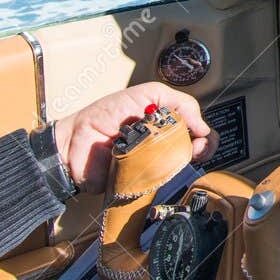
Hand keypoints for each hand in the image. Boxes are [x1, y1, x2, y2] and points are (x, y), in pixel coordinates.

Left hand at [52, 83, 216, 192]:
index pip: (199, 129)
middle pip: (197, 150)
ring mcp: (155, 165)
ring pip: (183, 169)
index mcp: (167, 122)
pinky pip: (162, 185)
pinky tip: (164, 173)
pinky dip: (166, 181)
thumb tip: (203, 127)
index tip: (200, 137)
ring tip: (176, 156)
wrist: (74, 142)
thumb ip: (178, 102)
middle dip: (201, 148)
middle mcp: (165, 144)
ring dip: (184, 162)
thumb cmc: (106, 114)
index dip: (205, 134)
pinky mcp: (143, 183)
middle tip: (194, 148)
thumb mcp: (146, 94)